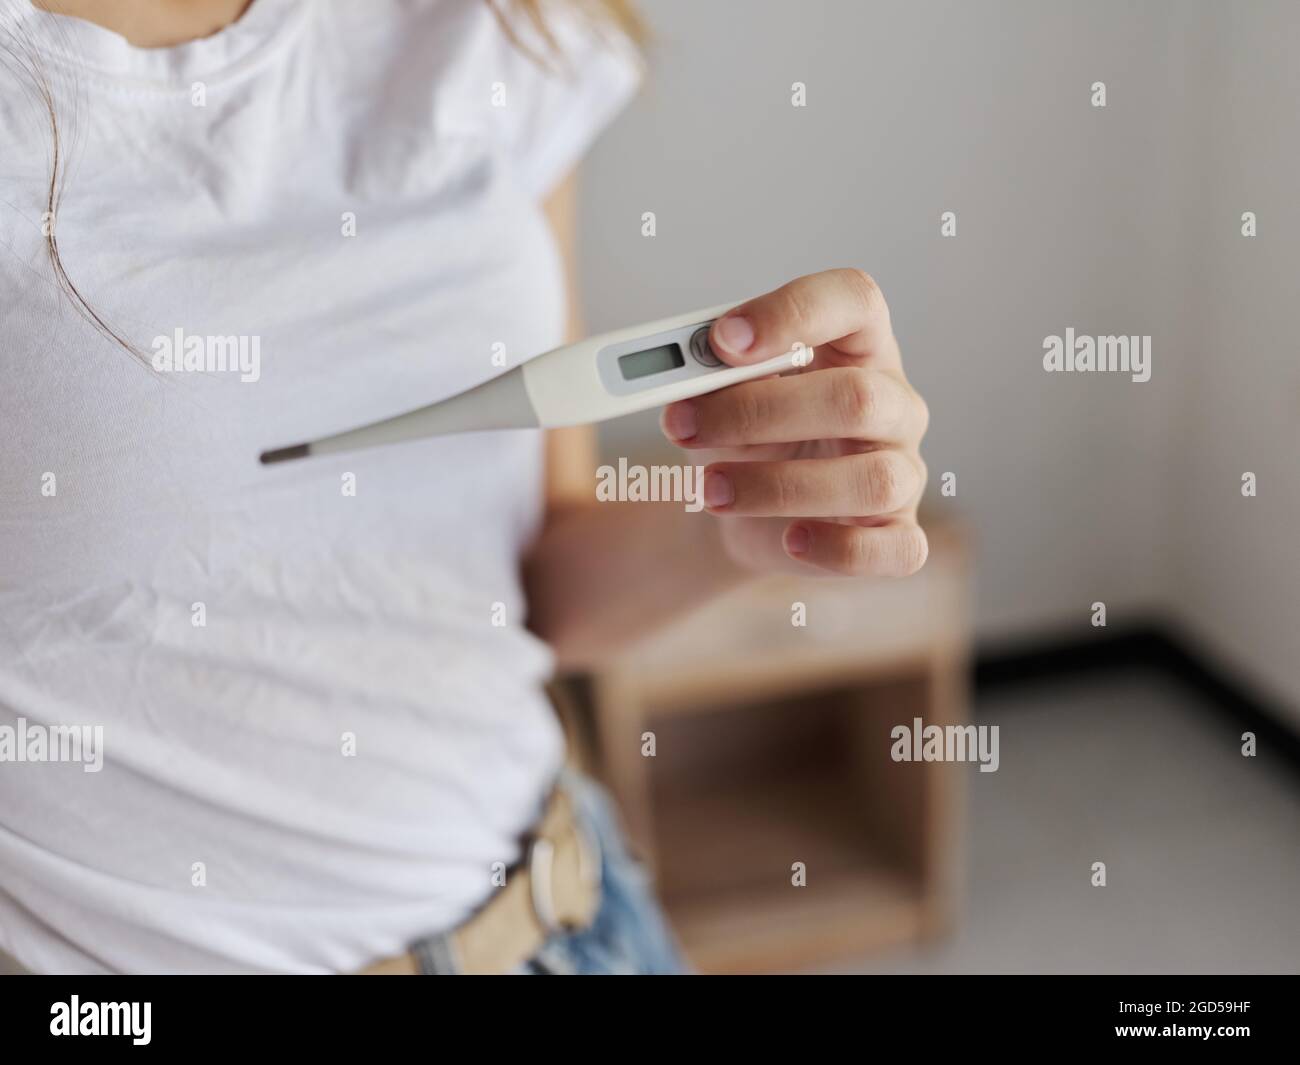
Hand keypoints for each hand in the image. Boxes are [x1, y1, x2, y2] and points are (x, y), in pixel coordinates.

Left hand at [660, 269, 928, 576]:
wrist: (742, 511)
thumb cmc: (742, 433)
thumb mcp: (716, 394)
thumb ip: (707, 374)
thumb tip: (685, 373)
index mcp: (856, 345)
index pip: (853, 300)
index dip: (792, 313)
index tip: (722, 340)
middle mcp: (893, 403)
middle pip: (856, 396)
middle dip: (758, 412)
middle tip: (684, 424)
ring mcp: (903, 471)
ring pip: (872, 480)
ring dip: (777, 486)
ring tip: (710, 490)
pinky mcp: (897, 535)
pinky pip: (895, 550)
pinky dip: (837, 548)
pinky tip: (790, 540)